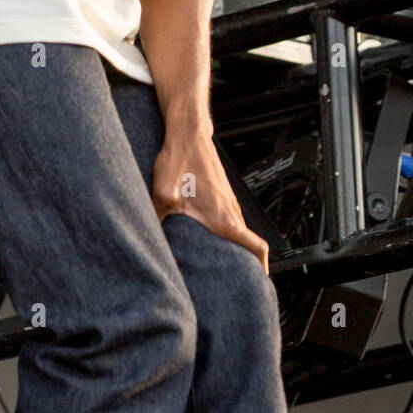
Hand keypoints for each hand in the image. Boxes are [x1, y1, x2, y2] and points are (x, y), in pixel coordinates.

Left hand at [151, 129, 269, 272]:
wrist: (187, 132)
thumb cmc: (180, 160)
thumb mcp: (163, 195)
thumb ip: (158, 222)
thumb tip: (149, 241)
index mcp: (224, 217)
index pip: (257, 245)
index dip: (263, 266)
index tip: (261, 279)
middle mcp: (231, 209)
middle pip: (248, 243)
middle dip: (245, 262)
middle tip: (233, 279)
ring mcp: (228, 200)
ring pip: (237, 229)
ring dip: (233, 244)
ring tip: (218, 260)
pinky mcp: (221, 192)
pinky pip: (229, 217)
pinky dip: (224, 229)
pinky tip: (204, 233)